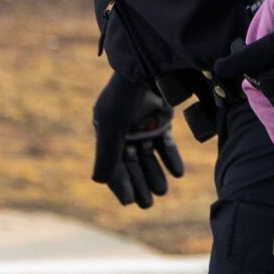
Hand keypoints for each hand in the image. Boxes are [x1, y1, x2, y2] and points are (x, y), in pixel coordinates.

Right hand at [92, 72, 183, 208]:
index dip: (120, 185)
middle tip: (147, 205)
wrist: (150, 68)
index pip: (112, 165)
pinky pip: (165, 144)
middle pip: (132, 165)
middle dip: (139, 184)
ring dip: (155, 175)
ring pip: (149, 158)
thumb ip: (106, 154)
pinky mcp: (162, 119)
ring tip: (162, 192)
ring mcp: (144, 125)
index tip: (130, 202)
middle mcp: (124, 131)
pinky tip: (177, 173)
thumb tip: (97, 182)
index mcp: (106, 133)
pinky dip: (170, 158)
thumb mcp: (112, 125)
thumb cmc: (125, 96)